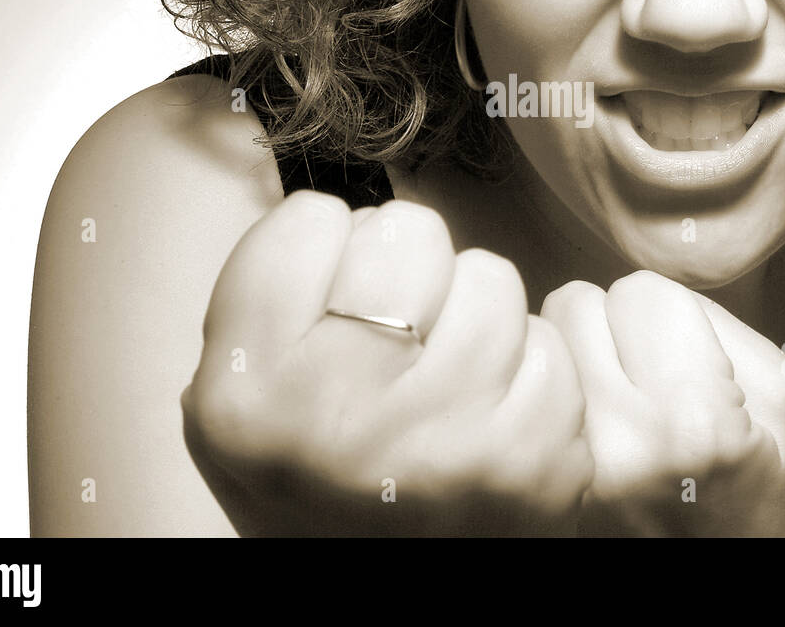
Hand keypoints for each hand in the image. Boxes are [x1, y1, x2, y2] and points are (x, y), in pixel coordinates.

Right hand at [181, 192, 593, 534]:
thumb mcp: (236, 391)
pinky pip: (549, 344)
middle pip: (411, 234)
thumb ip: (268, 292)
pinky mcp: (539, 466)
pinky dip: (523, 367)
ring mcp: (453, 449)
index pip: (315, 219)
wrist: (375, 586)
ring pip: (492, 277)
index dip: (327, 248)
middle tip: (393, 332)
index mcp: (250, 399)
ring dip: (470, 311)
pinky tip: (488, 411)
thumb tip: (351, 200)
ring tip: (441, 373)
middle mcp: (348, 425)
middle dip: (406, 267)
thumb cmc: (312, 472)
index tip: (326, 300)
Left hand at [541, 271, 784, 535]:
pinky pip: (524, 386)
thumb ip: (717, 321)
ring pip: (541, 336)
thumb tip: (642, 291)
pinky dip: (551, 388)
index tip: (682, 354)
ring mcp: (569, 466)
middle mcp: (619, 444)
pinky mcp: (539, 478)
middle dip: (612, 324)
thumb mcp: (776, 397)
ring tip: (612, 393)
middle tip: (642, 370)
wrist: (709, 572)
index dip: (666, 313)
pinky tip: (585, 420)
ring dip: (574, 351)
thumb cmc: (750, 489)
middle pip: (577, 301)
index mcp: (694, 423)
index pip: (640, 290)